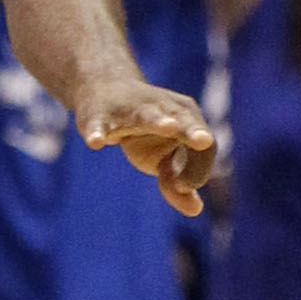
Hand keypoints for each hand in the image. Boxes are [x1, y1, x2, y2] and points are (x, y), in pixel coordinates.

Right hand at [80, 84, 216, 217]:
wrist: (104, 90)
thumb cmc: (145, 132)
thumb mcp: (164, 158)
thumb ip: (178, 184)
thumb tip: (195, 210)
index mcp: (187, 119)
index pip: (202, 150)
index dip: (193, 173)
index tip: (180, 189)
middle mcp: (163, 108)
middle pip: (183, 120)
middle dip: (193, 131)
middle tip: (204, 141)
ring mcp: (130, 109)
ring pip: (146, 115)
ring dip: (158, 121)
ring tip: (169, 126)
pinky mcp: (99, 115)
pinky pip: (98, 126)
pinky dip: (97, 133)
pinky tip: (96, 143)